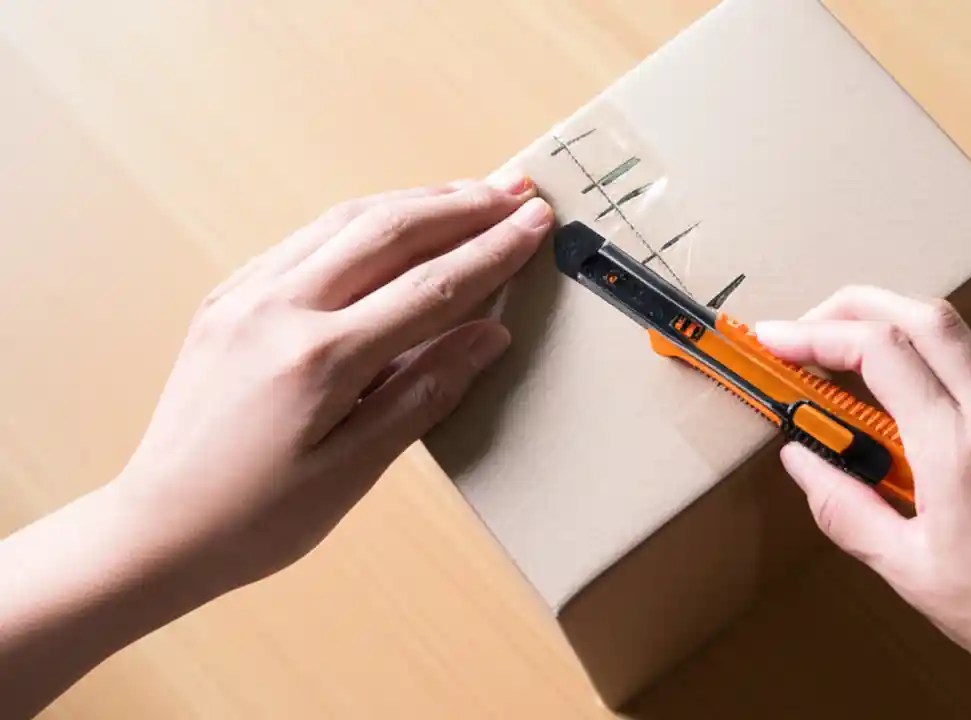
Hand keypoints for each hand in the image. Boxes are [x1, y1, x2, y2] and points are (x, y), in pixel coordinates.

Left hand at [117, 176, 551, 591]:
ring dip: (415, 201)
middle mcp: (280, 307)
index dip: (492, 251)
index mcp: (319, 358)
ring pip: (345, 220)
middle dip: (461, 206)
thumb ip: (426, 393)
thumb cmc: (259, 517)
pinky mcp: (228, 296)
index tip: (536, 223)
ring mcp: (247, 294)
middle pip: (389, 231)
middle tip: (516, 192)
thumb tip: (489, 334)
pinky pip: (307, 238)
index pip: (430, 287)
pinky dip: (362, 219)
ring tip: (469, 193)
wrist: (159, 527)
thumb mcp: (355, 471)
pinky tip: (393, 220)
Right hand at [755, 231, 970, 718]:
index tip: (774, 343)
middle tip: (800, 332)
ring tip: (852, 312)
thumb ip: (845, 507)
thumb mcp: (903, 565)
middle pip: (914, 322)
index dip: (816, 338)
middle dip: (847, 311)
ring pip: (960, 326)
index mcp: (955, 448)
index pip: (877, 356)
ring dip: (898, 307)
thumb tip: (799, 460)